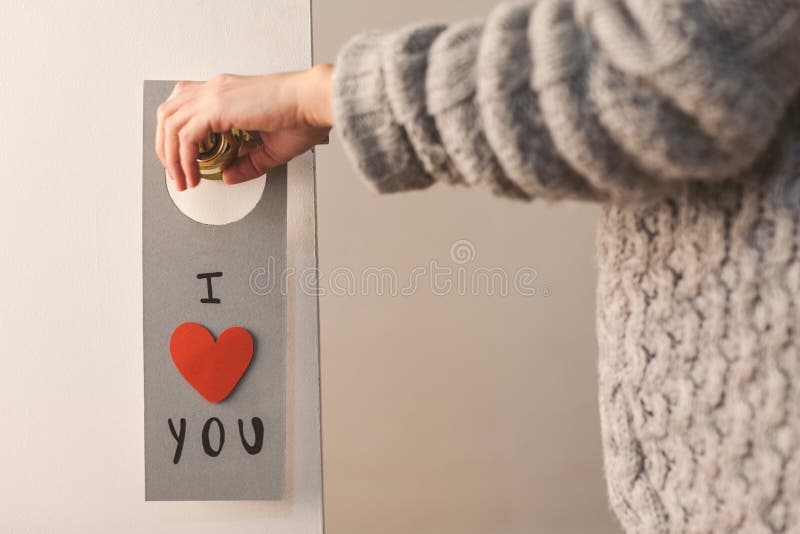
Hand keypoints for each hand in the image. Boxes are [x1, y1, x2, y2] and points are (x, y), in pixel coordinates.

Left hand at [156, 65, 333, 189]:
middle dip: (165, 147)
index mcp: (226, 92)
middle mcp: (215, 89)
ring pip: (170, 124)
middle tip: (176, 174)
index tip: (182, 159)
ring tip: (181, 180)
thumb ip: (247, 163)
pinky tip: (194, 174)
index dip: (176, 135)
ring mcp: (214, 95)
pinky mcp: (217, 107)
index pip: (183, 106)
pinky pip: (186, 136)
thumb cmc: (303, 116)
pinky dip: (184, 159)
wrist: (314, 101)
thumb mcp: (271, 148)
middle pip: (168, 114)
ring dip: (171, 156)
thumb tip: (228, 176)